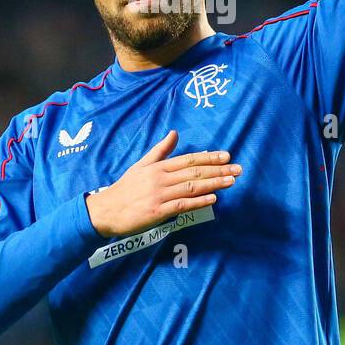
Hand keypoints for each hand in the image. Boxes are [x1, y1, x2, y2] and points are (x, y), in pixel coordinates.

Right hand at [84, 130, 241, 237]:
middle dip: (218, 170)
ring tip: (231, 181)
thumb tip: (175, 133)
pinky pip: (182, 205)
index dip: (209, 157)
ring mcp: (159, 195)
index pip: (188, 160)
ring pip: (191, 187)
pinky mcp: (157, 211)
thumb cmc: (125, 188)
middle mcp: (160, 178)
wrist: (106, 210)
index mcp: (158, 167)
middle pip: (194, 172)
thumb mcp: (141, 165)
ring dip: (213, 183)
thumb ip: (160, 150)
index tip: (227, 156)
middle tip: (238, 169)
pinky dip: (199, 201)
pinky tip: (213, 198)